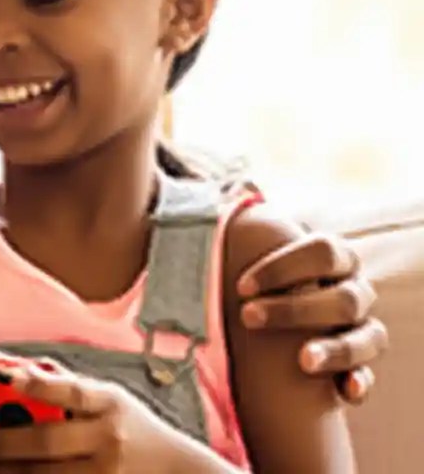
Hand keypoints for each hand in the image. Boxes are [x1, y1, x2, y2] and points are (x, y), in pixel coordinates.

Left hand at [0, 360, 200, 473]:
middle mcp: (108, 440)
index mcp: (110, 404)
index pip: (72, 390)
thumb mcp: (110, 397)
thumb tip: (15, 369)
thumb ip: (66, 383)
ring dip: (5, 472)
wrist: (177, 471)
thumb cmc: (133, 428)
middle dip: (2, 442)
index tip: (4, 374)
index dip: (37, 382)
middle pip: (47, 441)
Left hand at [237, 235, 388, 402]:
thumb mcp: (249, 251)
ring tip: (303, 361)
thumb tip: (220, 196)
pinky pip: (367, 376)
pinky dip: (358, 383)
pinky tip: (344, 391)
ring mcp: (361, 327)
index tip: (242, 286)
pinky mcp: (356, 364)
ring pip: (367, 336)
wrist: (261, 312)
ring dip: (335, 349)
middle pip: (345, 298)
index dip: (285, 267)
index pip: (324, 251)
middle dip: (295, 309)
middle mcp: (355, 290)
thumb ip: (243, 229)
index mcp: (335, 256)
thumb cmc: (253, 276)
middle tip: (248, 318)